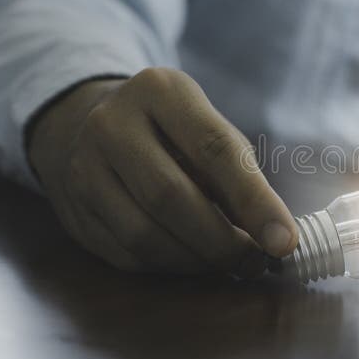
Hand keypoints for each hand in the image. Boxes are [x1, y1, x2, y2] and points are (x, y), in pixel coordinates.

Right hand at [27, 68, 296, 275]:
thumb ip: (240, 173)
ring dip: (196, 261)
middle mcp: (112, 123)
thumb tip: (274, 236)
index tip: (285, 242)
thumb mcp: (208, 128)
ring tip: (228, 263)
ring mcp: (84, 167)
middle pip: (171, 196)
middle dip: (222, 242)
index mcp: (161, 91)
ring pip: (144, 235)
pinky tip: (194, 262)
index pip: (214, 150)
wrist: (88, 126)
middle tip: (256, 263)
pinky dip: (170, 268)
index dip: (254, 202)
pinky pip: (126, 255)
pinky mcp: (74, 209)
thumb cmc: (173, 131)